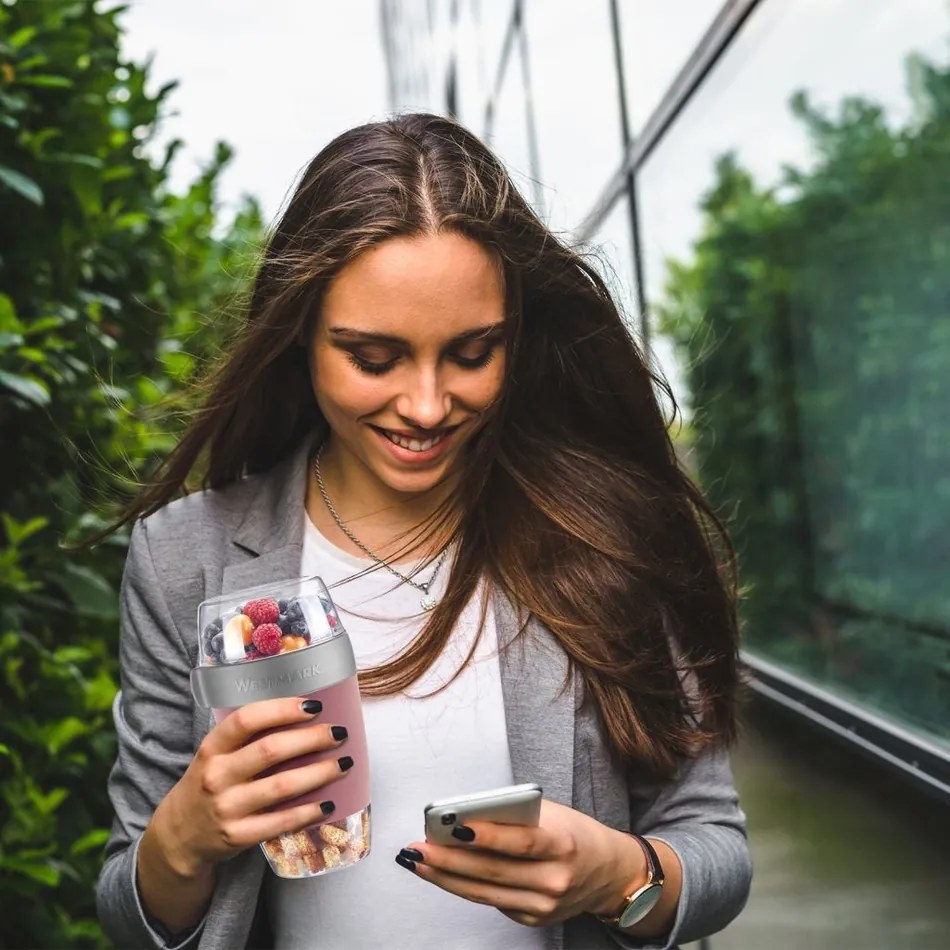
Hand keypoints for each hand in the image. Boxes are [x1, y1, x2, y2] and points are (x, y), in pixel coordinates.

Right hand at [150, 696, 350, 876]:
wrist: (180, 835)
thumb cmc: (211, 782)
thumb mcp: (217, 754)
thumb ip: (248, 737)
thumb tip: (304, 714)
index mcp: (212, 747)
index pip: (247, 719)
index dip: (282, 709)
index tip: (313, 705)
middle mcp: (217, 775)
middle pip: (271, 750)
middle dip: (312, 739)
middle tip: (339, 733)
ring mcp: (227, 807)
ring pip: (282, 786)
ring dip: (319, 773)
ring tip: (344, 764)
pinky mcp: (238, 836)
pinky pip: (281, 822)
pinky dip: (309, 812)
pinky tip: (328, 803)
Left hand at [396, 799, 645, 927]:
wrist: (608, 872)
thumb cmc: (574, 833)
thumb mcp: (553, 814)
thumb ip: (514, 815)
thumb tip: (464, 816)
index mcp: (564, 845)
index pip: (521, 841)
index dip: (488, 834)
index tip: (455, 825)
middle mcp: (555, 880)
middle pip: (493, 871)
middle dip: (449, 858)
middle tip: (418, 845)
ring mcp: (544, 905)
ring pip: (484, 892)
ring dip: (445, 876)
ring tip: (418, 860)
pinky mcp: (533, 919)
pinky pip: (490, 901)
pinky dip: (463, 887)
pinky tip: (441, 873)